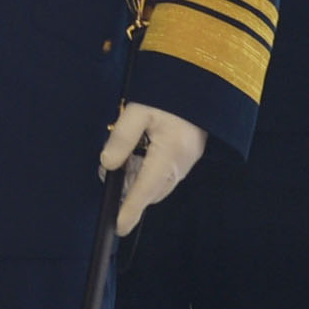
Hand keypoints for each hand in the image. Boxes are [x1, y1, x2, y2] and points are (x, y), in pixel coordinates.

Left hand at [98, 99, 204, 229]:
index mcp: (169, 153)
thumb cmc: (168, 93)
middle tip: (108, 172)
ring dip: (138, 181)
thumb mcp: (138, 109)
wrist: (201, 80)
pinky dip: (148, 173)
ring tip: (122, 160)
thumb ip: (121, 137)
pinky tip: (138, 155)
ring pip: (158, 184)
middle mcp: (181, 163)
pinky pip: (166, 174)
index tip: (119, 227)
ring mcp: (187, 161)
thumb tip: (107, 164)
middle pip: (150, 191)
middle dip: (129, 191)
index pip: (145, 190)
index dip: (130, 210)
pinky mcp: (189, 155)